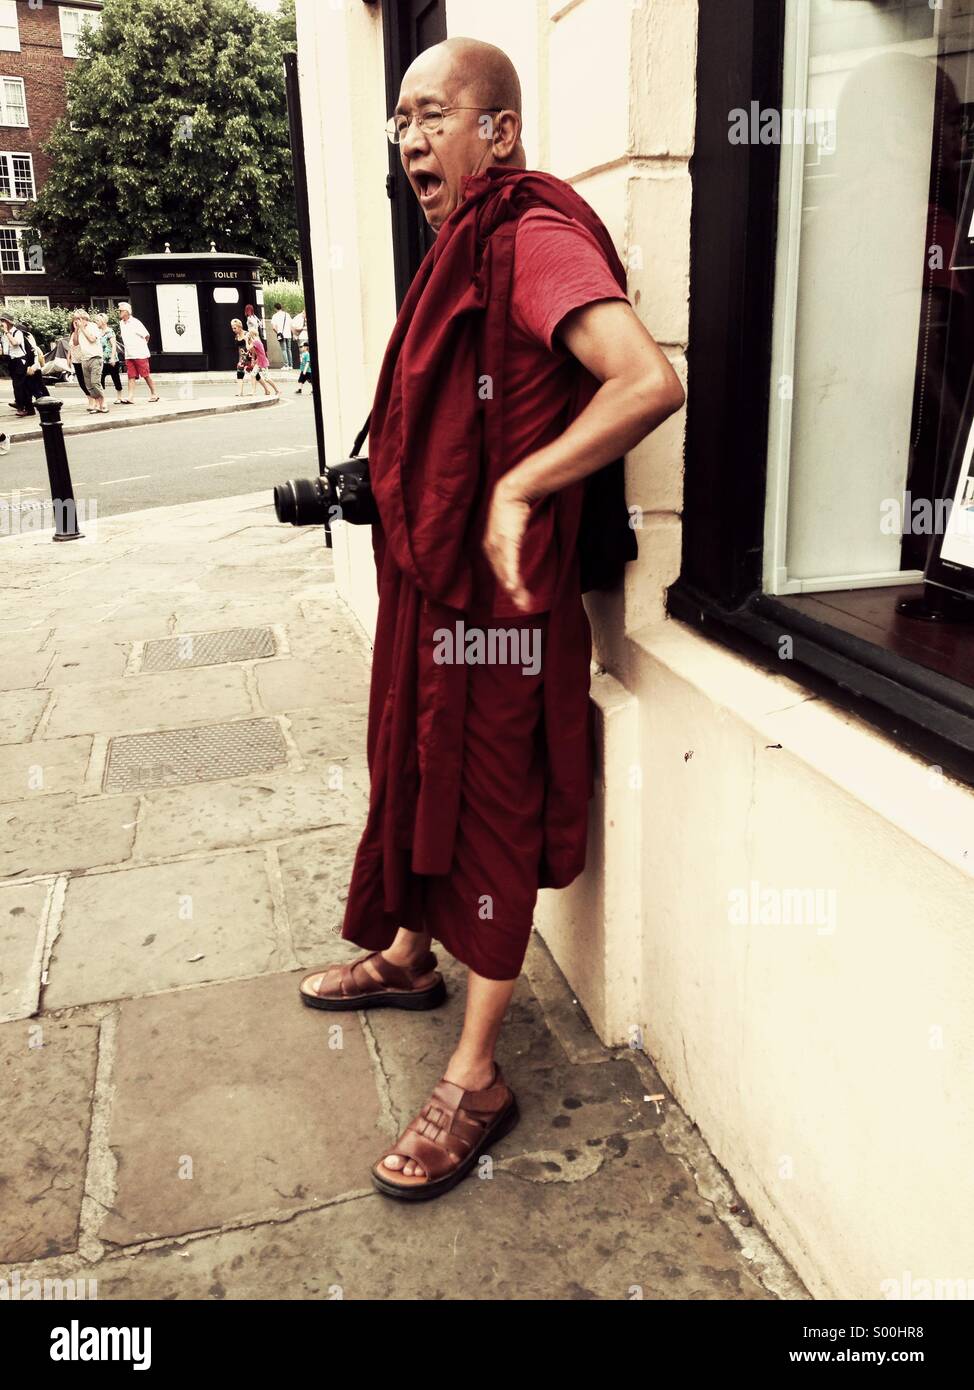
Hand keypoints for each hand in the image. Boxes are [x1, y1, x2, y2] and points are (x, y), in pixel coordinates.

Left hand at [482, 472, 534, 612]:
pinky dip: (512, 577)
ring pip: (506, 574)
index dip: (509, 587)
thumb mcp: (509, 530)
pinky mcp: (506, 542)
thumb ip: (511, 543)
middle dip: (514, 594)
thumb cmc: (512, 510)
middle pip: (502, 577)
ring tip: (524, 602)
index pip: (500, 573)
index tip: (519, 598)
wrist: (512, 492)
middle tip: (524, 607)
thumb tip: (516, 549)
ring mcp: (498, 547)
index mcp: (491, 549)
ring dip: (515, 590)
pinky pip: (509, 564)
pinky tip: (515, 588)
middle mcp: (491, 550)